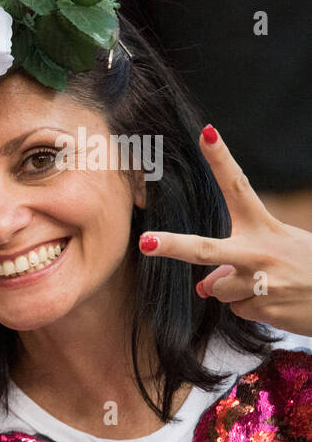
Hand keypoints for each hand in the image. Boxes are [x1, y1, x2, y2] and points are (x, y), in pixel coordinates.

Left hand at [140, 125, 311, 334]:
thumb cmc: (306, 268)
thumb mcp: (276, 252)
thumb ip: (237, 260)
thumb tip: (203, 288)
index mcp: (265, 226)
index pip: (239, 187)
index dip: (222, 159)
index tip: (206, 133)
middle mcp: (260, 251)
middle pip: (206, 249)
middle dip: (173, 245)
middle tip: (145, 242)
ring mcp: (261, 281)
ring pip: (218, 289)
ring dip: (236, 290)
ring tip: (272, 286)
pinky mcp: (264, 307)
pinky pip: (237, 308)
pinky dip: (252, 306)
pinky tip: (277, 300)